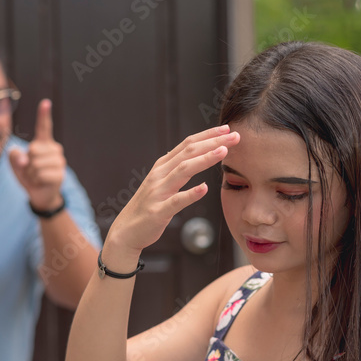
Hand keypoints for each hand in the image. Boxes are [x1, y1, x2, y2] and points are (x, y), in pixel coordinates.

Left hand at [9, 99, 65, 210]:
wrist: (40, 194)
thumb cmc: (28, 174)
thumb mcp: (16, 163)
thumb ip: (14, 156)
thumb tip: (25, 160)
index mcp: (44, 143)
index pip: (44, 127)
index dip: (44, 115)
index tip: (45, 102)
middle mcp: (54, 149)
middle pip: (33, 149)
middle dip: (27, 162)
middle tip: (32, 170)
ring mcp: (59, 161)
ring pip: (36, 163)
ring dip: (30, 173)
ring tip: (36, 176)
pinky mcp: (60, 174)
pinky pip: (40, 175)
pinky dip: (35, 180)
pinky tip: (41, 182)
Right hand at [106, 125, 239, 255]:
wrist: (126, 231)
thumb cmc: (148, 207)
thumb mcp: (162, 182)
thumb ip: (177, 168)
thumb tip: (197, 154)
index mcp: (162, 166)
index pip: (188, 144)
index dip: (208, 135)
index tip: (227, 129)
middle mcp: (160, 175)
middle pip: (188, 152)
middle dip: (213, 142)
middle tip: (234, 136)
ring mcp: (158, 192)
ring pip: (183, 170)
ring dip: (204, 159)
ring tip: (223, 152)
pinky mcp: (158, 211)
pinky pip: (176, 201)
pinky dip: (190, 194)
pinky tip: (204, 188)